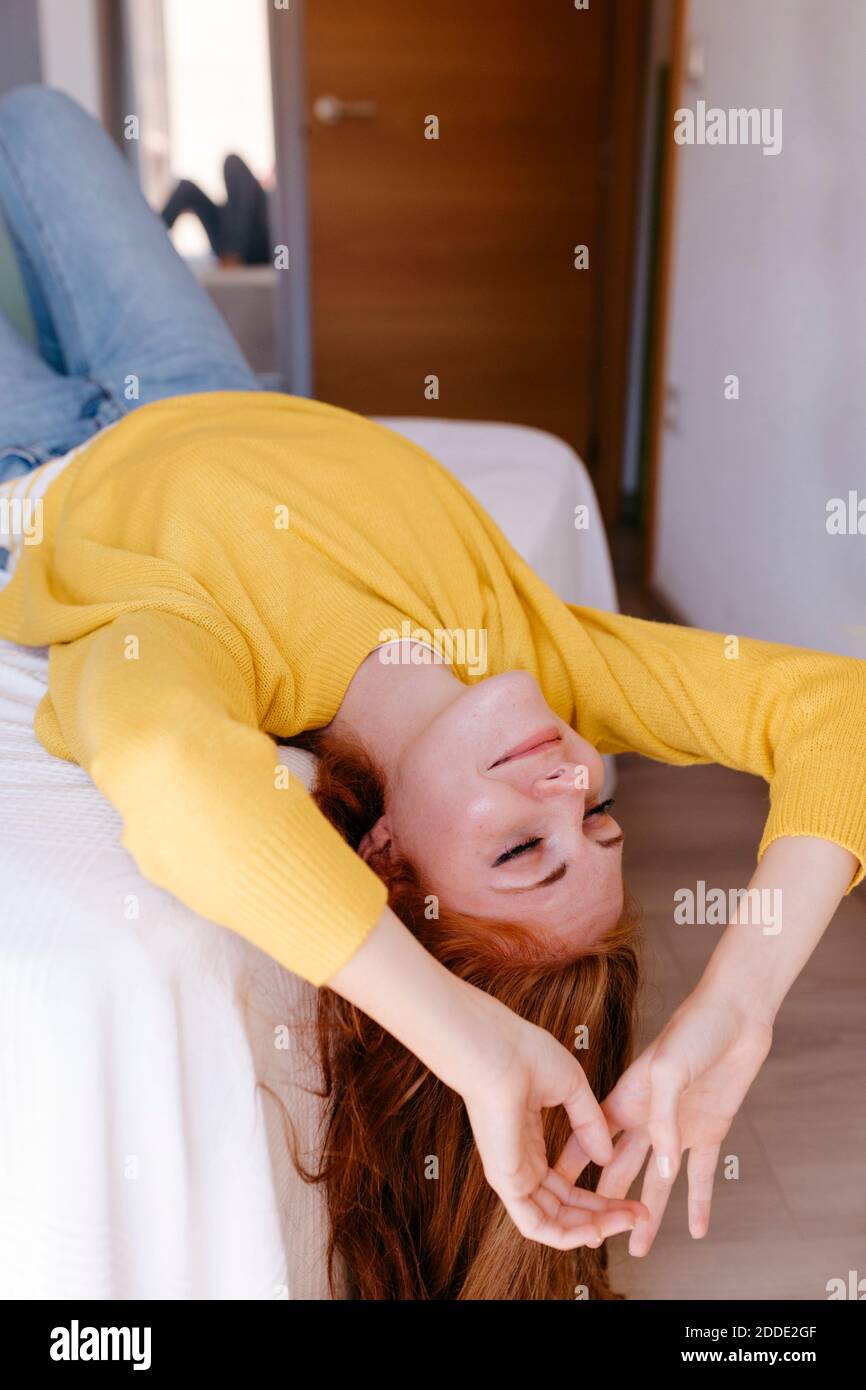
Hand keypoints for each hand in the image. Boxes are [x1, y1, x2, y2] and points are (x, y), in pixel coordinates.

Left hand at [459, 988, 648, 1249]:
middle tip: (639, 1215)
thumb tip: (606, 1156)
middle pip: (566, 1208)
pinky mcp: (505, 1181)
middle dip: (606, 1216)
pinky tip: (596, 1231)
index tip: (634, 1200)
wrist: (497, 1048)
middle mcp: (521, 1162)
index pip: (567, 1187)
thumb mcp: (571, 1087)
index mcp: (531, 1141)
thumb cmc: (523, 1053)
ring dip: (594, 1228)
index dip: (602, 1198)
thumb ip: (589, 1124)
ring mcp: (513, 1174)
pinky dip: (567, 1236)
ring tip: (629, 1222)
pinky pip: (536, 1225)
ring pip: (554, 1222)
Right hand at [562, 984, 771, 1254]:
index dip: (572, 1167)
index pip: (590, 1140)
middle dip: (606, 1201)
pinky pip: (702, 1175)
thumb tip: (663, 1168)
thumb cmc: (695, 1028)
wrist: (738, 1012)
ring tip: (640, 1248)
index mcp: (626, 1098)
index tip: (552, 1196)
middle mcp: (648, 1119)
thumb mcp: (667, 1069)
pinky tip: (697, 1229)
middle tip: (594, 1236)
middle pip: (620, 1168)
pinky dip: (700, 1203)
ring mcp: (679, 1127)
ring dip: (649, 1213)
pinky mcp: (710, 1131)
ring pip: (657, 1181)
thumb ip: (662, 1120)